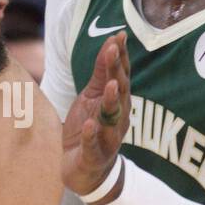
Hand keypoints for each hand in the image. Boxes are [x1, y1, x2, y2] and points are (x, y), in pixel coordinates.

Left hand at [61, 32, 130, 196]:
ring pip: (112, 118)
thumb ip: (102, 74)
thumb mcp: (92, 97)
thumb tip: (111, 43)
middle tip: (113, 50)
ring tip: (109, 85)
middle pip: (119, 92)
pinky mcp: (94, 156)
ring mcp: (107, 138)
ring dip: (111, 101)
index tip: (119, 35)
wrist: (83, 170)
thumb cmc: (89, 129)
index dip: (120, 56)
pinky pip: (93, 145)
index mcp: (117, 102)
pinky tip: (89, 125)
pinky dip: (91, 135)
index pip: (120, 75)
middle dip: (117, 71)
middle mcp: (117, 118)